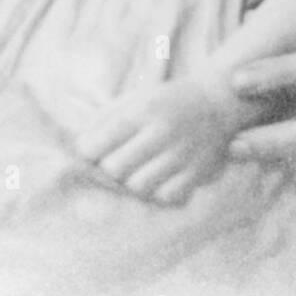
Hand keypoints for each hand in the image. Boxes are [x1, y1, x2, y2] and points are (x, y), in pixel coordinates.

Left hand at [76, 71, 246, 206]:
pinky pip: (166, 197)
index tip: (91, 149)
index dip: (88, 151)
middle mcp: (162, 132)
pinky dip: (158, 192)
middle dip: (109, 168)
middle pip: (115, 169)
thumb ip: (104, 118)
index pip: (96, 144)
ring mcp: (182, 155)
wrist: (218, 101)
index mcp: (142, 110)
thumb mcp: (135, 98)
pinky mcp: (198, 173)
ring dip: (132, 182)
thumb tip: (76, 144)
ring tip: (138, 169)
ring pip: (138, 187)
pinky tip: (159, 178)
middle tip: (116, 160)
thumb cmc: (167, 101)